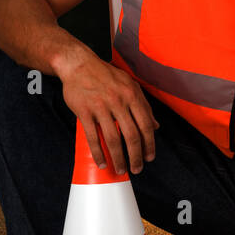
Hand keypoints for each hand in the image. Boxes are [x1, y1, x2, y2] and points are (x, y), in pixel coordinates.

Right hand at [54, 46, 158, 173]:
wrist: (78, 64)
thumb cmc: (104, 74)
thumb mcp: (129, 85)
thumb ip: (143, 105)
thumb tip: (155, 125)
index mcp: (132, 95)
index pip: (145, 125)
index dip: (149, 144)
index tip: (149, 157)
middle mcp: (118, 101)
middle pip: (131, 136)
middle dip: (136, 156)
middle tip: (137, 169)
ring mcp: (101, 107)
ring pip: (113, 139)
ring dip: (118, 158)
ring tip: (120, 169)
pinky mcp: (85, 112)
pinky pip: (93, 137)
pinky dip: (98, 153)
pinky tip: (101, 162)